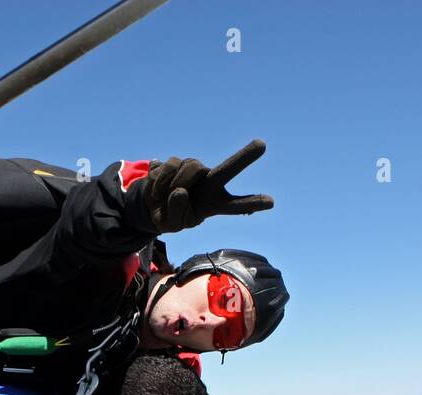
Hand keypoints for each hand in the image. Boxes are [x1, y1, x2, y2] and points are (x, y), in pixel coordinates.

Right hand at [141, 139, 274, 232]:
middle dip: (245, 157)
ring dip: (173, 185)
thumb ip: (178, 212)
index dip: (252, 203)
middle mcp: (210, 182)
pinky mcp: (178, 161)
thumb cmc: (170, 216)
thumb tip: (180, 190)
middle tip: (262, 144)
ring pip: (189, 169)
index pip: (236, 205)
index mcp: (215, 203)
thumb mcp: (174, 224)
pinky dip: (159, 182)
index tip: (271, 202)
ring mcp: (195, 169)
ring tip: (164, 197)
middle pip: (229, 168)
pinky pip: (169, 168)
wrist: (151, 204)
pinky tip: (158, 188)